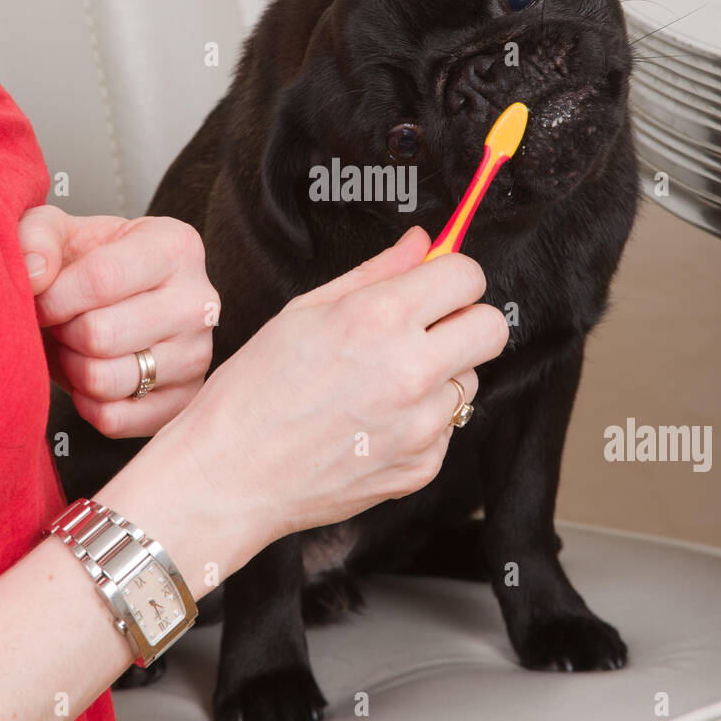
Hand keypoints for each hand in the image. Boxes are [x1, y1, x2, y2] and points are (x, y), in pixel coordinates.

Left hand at [19, 207, 216, 436]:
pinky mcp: (184, 400)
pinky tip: (91, 377)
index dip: (54, 298)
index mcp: (176, 247)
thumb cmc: (94, 263)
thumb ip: (37, 239)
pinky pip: (116, 420)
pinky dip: (87, 404)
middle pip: (100, 335)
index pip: (101, 279)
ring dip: (73, 369)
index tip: (42, 301)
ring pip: (107, 381)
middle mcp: (199, 301)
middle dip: (63, 333)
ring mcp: (197, 355)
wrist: (124, 298)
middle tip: (62, 325)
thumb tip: (34, 275)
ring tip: (77, 349)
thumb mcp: (60, 231)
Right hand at [139, 225, 508, 569]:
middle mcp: (411, 370)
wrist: (229, 477)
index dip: (450, 275)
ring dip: (440, 375)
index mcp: (379, 318)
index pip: (467, 275)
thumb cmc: (252, 393)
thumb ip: (375, 273)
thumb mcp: (303, 312)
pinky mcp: (423, 466)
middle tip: (426, 329)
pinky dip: (421, 422)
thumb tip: (421, 243)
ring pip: (470, 380)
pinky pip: (447, 428)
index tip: (434, 285)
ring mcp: (422, 425)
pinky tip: (373, 422)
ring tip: (381, 385)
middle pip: (491, 327)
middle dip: (464, 320)